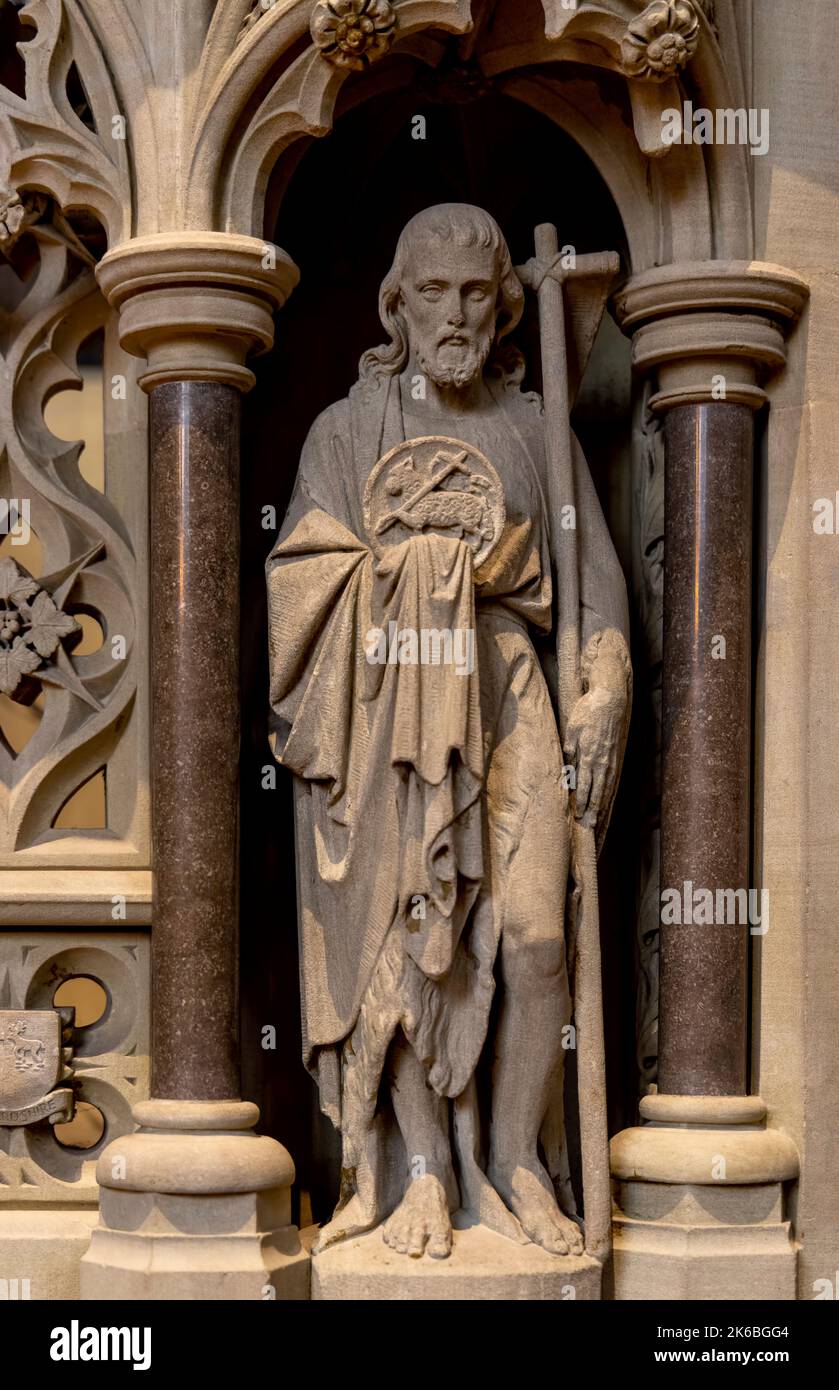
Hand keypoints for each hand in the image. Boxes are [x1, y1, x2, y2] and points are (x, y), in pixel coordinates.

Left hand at [564, 684, 624, 827]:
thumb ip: (569, 751)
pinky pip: (612, 779)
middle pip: (597, 792)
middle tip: (589, 827)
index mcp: (588, 756)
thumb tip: (565, 770)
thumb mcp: (572, 730)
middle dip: (592, 810)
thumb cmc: (587, 712)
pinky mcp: (615, 756)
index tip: (577, 816)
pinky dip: (609, 792)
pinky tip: (607, 799)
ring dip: (601, 805)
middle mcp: (601, 762)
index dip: (581, 802)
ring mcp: (611, 760)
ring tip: (598, 819)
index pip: (583, 785)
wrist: (610, 700)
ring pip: (606, 788)